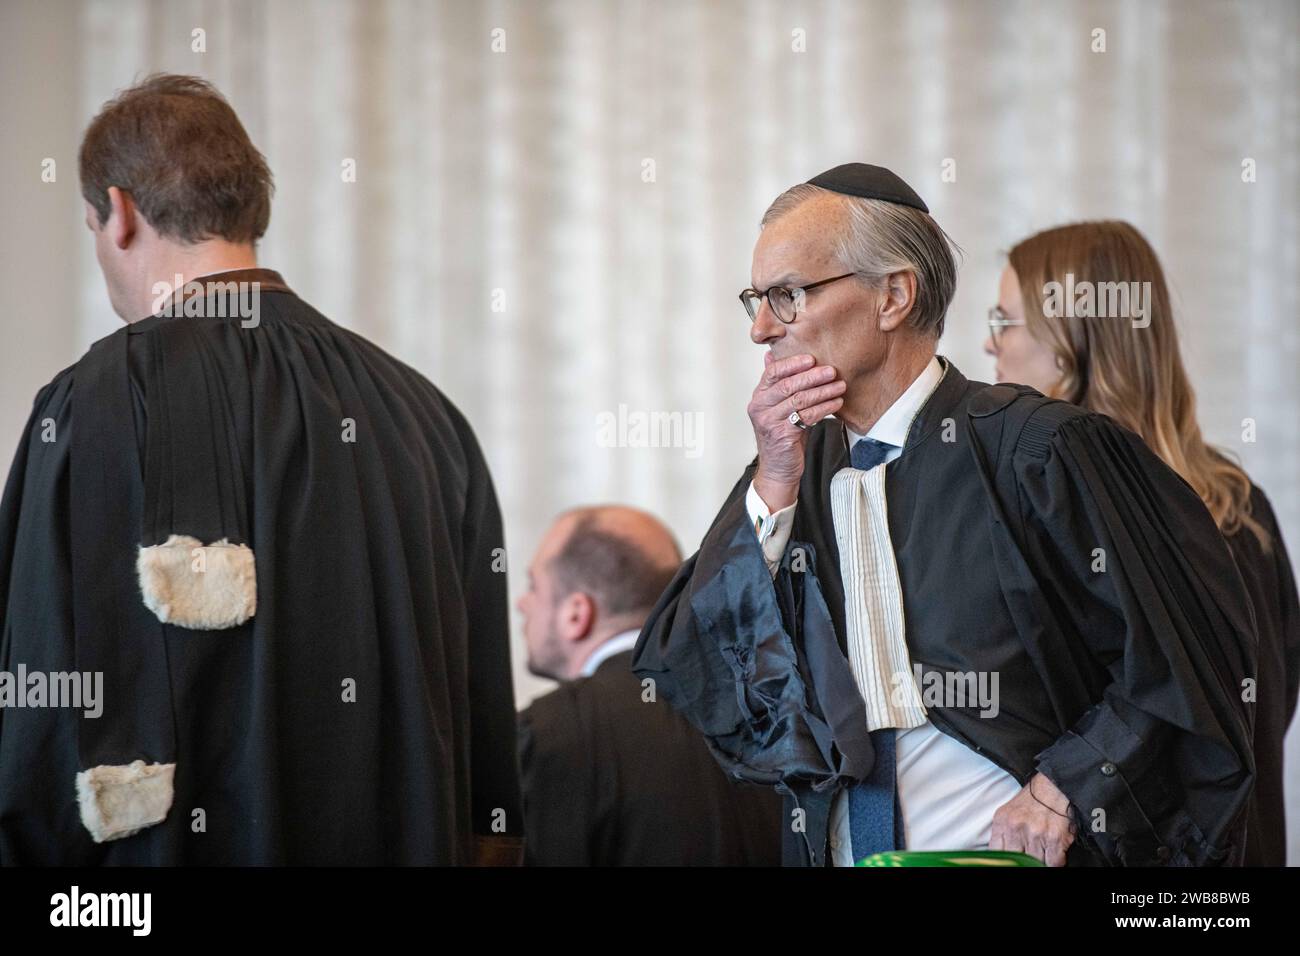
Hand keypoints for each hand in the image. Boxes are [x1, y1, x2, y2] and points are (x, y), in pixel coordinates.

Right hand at [747, 352, 844, 510]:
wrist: (778, 469)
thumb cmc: (781, 435)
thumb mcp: (776, 407)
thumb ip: (777, 383)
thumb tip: (771, 355)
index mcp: (759, 397)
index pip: (772, 373)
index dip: (792, 364)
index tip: (811, 358)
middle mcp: (760, 408)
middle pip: (787, 385)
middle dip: (812, 376)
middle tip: (831, 370)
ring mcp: (769, 422)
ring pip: (799, 400)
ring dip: (823, 391)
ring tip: (839, 385)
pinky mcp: (782, 435)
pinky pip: (807, 416)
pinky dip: (824, 408)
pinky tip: (836, 403)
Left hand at [989, 772, 1076, 866]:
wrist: (1054, 786)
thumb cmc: (1033, 801)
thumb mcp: (1008, 813)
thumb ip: (1003, 835)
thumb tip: (1002, 857)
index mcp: (1002, 823)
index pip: (996, 854)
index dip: (1006, 862)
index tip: (1012, 862)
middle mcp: (1016, 828)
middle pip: (1017, 861)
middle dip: (1025, 862)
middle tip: (1029, 855)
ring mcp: (1035, 834)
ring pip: (1036, 863)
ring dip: (1041, 861)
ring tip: (1043, 851)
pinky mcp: (1054, 838)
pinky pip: (1053, 863)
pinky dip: (1055, 862)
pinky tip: (1054, 853)